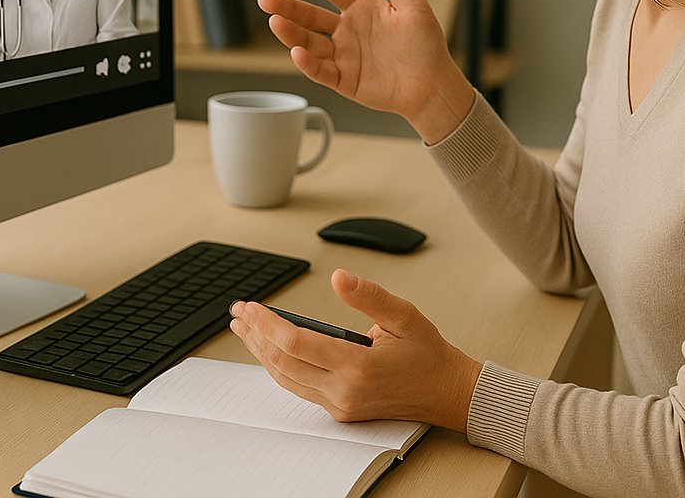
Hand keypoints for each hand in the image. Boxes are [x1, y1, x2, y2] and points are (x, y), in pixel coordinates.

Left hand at [229, 269, 482, 432]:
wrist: (446, 393)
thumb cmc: (427, 353)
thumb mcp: (403, 314)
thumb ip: (369, 295)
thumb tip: (338, 277)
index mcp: (358, 366)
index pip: (296, 343)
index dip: (268, 324)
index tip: (251, 306)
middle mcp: (343, 390)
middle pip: (282, 362)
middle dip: (255, 335)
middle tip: (238, 312)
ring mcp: (340, 404)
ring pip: (285, 378)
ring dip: (260, 351)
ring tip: (244, 328)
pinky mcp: (340, 409)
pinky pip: (298, 386)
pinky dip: (277, 366)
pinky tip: (268, 349)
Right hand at [257, 0, 473, 143]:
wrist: (435, 86)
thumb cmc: (427, 44)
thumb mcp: (410, 2)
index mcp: (362, 7)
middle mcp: (348, 30)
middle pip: (309, 15)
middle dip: (286, 6)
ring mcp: (344, 55)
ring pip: (309, 42)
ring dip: (290, 33)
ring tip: (275, 23)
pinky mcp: (345, 80)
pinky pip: (320, 71)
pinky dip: (307, 63)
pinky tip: (297, 53)